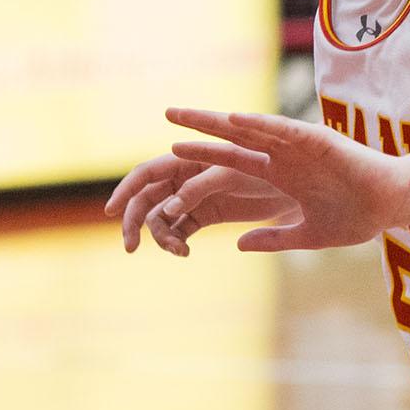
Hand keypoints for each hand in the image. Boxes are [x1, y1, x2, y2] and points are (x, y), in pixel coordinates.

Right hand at [105, 154, 295, 256]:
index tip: (110, 211)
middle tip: (130, 247)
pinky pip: (179, 230)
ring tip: (179, 251)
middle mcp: (186, 176)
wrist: (300, 188)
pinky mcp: (207, 214)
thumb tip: (168, 209)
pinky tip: (184, 252)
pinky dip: (175, 242)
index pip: (147, 172)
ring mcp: (194, 197)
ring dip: (160, 236)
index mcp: (188, 158)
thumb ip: (200, 187)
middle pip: (146, 199)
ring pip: (160, 219)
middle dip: (134, 222)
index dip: (126, 190)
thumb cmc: (267, 172)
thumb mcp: (233, 176)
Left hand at [164, 107, 409, 251]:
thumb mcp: (305, 235)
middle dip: (200, 127)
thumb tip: (240, 244)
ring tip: (185, 115)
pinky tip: (234, 120)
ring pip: (252, 129)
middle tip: (167, 113)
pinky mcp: (319, 140)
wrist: (391, 206)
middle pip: (233, 138)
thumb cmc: (357, 218)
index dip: (203, 156)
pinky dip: (260, 125)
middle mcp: (284, 156)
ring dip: (218, 121)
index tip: (172, 151)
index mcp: (280, 177)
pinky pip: (284, 130)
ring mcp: (300, 146)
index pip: (232, 163)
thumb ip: (273, 238)